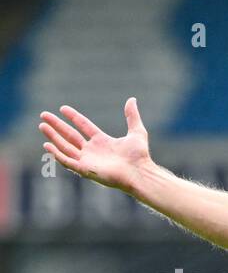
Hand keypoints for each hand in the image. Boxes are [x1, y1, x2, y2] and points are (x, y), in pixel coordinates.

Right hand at [39, 98, 153, 193]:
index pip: (84, 127)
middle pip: (70, 136)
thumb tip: (132, 99)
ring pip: (65, 147)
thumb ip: (132, 116)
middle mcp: (93, 151)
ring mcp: (88, 161)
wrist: (140, 173)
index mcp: (103, 142)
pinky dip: (57, 154)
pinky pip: (67, 161)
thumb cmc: (140, 157)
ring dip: (53, 137)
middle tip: (44, 115)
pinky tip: (47, 145)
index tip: (62, 108)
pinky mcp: (86, 170)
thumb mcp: (137, 131)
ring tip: (42, 125)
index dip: (73, 117)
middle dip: (57, 126)